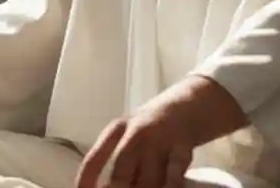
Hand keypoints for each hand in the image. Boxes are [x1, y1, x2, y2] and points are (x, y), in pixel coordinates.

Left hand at [75, 75, 247, 187]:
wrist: (194, 100)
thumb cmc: (156, 125)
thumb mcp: (132, 132)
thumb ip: (119, 158)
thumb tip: (105, 185)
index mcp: (117, 129)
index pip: (94, 159)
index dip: (85, 181)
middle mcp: (136, 133)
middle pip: (120, 173)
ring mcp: (160, 139)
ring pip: (147, 179)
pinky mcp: (183, 146)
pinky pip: (174, 175)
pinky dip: (168, 187)